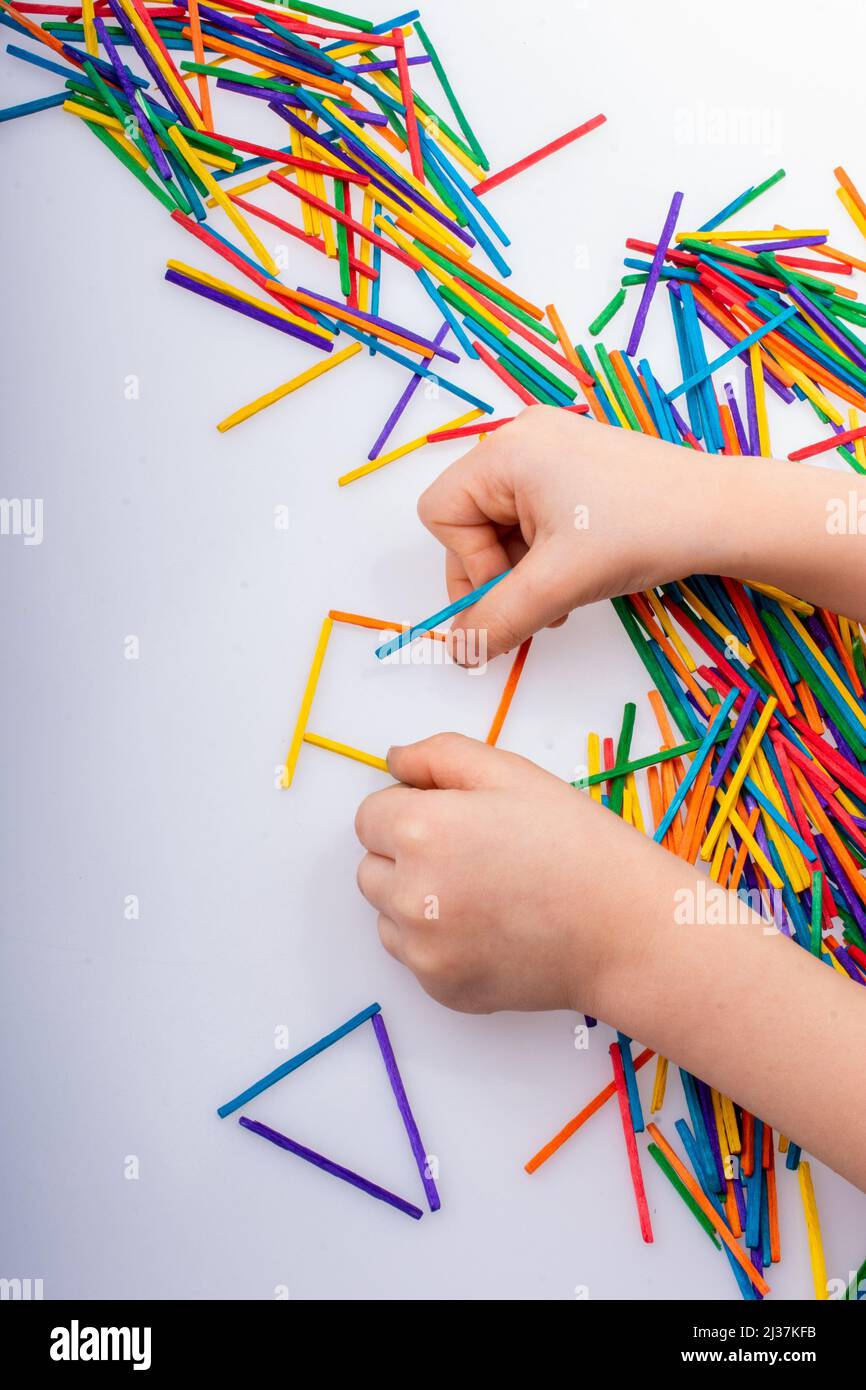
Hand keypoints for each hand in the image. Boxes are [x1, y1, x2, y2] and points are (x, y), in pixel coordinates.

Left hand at [354, 732, 655, 1015]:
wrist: (627, 930)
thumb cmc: (577, 844)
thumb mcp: (510, 773)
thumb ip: (439, 756)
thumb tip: (393, 761)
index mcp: (421, 831)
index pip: (369, 816)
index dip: (410, 808)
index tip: (454, 817)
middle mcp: (410, 895)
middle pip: (371, 867)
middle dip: (405, 856)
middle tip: (473, 853)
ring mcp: (424, 950)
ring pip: (388, 915)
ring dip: (416, 901)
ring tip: (484, 892)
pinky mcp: (442, 988)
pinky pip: (416, 956)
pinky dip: (439, 942)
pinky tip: (492, 927)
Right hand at [417, 407, 735, 661]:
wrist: (724, 515)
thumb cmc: (645, 530)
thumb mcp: (559, 584)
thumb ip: (498, 620)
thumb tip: (459, 649)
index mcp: (507, 451)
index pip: (442, 513)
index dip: (468, 564)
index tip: (513, 591)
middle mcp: (523, 440)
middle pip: (468, 520)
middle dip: (498, 572)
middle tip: (539, 603)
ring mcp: (551, 452)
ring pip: (502, 526)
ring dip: (524, 571)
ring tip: (566, 591)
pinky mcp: (576, 470)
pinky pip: (533, 519)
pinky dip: (545, 555)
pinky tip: (578, 573)